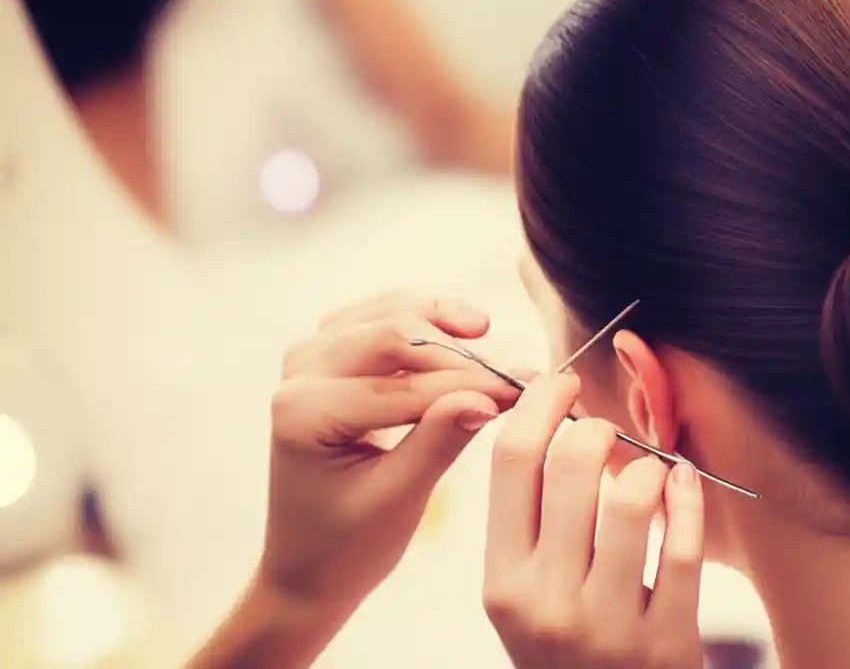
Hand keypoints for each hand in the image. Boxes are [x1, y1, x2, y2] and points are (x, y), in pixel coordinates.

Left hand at [261, 291, 521, 613]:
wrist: (309, 566)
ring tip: (484, 332)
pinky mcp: (322, 360)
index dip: (469, 384)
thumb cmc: (349, 545)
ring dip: (437, 320)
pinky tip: (454, 332)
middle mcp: (298, 376)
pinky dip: (416, 321)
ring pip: (382, 314)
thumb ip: (441, 440)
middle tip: (508, 371)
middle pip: (390, 332)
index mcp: (306, 413)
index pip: (403, 385)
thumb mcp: (400, 498)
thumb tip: (491, 395)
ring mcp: (306, 362)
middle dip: (456, 350)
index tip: (521, 389)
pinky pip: (373, 319)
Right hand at [482, 374, 705, 668]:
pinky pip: (682, 546)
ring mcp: (606, 626)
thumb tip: (551, 411)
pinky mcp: (665, 643)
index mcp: (503, 582)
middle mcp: (545, 603)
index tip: (561, 382)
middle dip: (595, 426)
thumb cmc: (570, 645)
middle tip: (606, 427)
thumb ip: (535, 518)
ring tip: (649, 468)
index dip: (539, 403)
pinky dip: (689, 498)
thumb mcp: (529, 594)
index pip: (512, 461)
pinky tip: (684, 481)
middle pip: (570, 465)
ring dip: (647, 465)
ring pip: (631, 498)